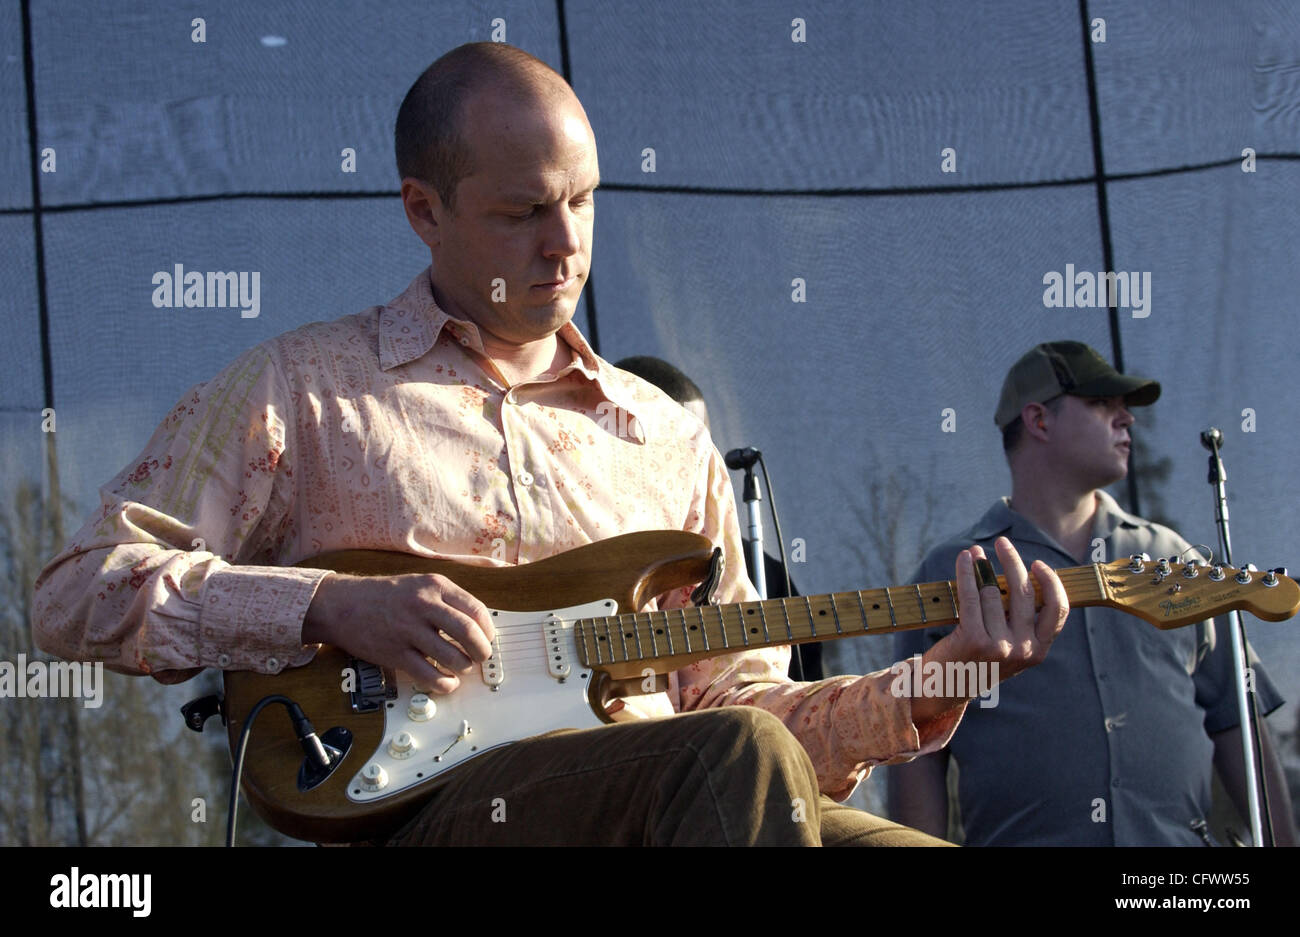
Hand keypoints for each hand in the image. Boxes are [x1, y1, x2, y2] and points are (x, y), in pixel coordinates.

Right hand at [302, 572, 495, 694]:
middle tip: (481, 656)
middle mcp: (423, 606)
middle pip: (468, 633)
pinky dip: (444, 683)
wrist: (343, 605)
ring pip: (451, 656)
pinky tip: (447, 682)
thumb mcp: (420, 584)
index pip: (476, 609)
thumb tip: (479, 625)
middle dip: (481, 650)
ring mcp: (408, 631)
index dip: (488, 629)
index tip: (488, 638)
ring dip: (463, 667)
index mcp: (434, 586)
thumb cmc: (385, 596)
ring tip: (462, 667)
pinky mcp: (395, 654)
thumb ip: (448, 600)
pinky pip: (428, 675)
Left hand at [909, 537, 1066, 723]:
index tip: (1038, 563)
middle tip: (1003, 543)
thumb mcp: (1009, 650)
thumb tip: (1023, 576)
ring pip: (994, 593)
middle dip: (1013, 561)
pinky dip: (967, 572)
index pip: (1058, 610)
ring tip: (975, 554)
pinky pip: (972, 595)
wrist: (944, 689)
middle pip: (1025, 593)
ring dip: (982, 566)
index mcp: (1038, 651)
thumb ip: (1020, 623)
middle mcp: (1023, 650)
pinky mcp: (973, 640)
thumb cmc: (977, 662)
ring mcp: (999, 647)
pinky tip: (965, 558)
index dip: (1051, 582)